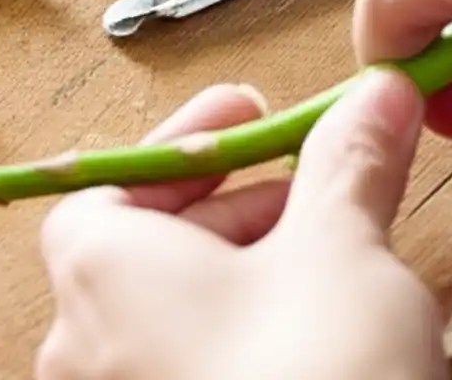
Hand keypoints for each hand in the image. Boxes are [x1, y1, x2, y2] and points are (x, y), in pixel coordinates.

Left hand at [36, 73, 448, 379]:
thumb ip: (345, 165)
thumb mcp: (340, 249)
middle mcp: (79, 342)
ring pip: (169, 310)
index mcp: (95, 268)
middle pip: (147, 243)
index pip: (120, 176)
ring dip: (242, 269)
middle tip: (310, 183)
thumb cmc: (311, 374)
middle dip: (235, 204)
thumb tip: (372, 100)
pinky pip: (183, 366)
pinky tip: (308, 331)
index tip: (248, 112)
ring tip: (328, 257)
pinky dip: (236, 333)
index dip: (190, 138)